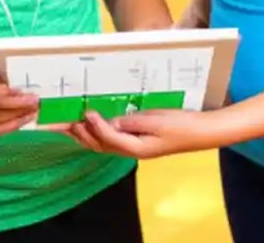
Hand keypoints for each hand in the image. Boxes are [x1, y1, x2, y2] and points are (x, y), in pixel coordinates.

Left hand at [67, 109, 217, 158]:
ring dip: (84, 135)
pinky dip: (95, 133)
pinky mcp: (135, 141)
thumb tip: (111, 122)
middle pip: (99, 145)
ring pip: (101, 144)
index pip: (109, 138)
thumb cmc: (181, 126)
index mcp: (137, 148)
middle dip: (80, 134)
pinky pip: (110, 140)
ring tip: (68, 124)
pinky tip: (89, 125)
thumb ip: (133, 122)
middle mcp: (131, 151)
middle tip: (63, 120)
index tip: (87, 112)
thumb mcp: (157, 121)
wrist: (199, 133)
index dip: (96, 126)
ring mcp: (132, 147)